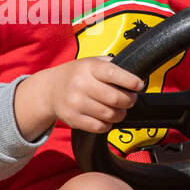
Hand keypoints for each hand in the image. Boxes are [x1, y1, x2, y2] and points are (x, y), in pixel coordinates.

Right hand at [13, 56, 145, 138]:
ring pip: (110, 115)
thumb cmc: (76, 75)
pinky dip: (108, 124)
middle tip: (130, 99)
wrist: (50, 90)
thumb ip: (110, 65)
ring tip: (119, 110)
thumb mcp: (90, 62)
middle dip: (129, 101)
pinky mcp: (73, 119)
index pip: (113, 74)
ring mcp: (76, 103)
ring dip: (120, 114)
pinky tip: (106, 118)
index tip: (139, 85)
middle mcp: (80, 84)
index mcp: (88, 68)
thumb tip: (134, 73)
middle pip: (115, 98)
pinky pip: (100, 127)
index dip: (130, 81)